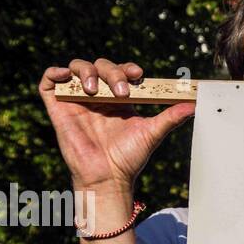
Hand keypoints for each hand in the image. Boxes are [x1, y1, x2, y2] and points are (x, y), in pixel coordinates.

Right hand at [38, 58, 194, 194]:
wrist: (107, 177)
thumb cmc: (128, 158)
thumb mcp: (152, 133)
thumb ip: (171, 117)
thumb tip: (194, 104)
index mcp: (117, 98)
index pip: (120, 72)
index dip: (127, 68)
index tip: (138, 74)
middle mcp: (97, 96)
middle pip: (100, 66)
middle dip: (111, 73)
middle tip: (121, 92)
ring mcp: (77, 100)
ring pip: (76, 68)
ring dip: (86, 71)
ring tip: (94, 90)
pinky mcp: (58, 107)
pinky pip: (49, 83)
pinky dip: (54, 73)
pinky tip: (66, 76)